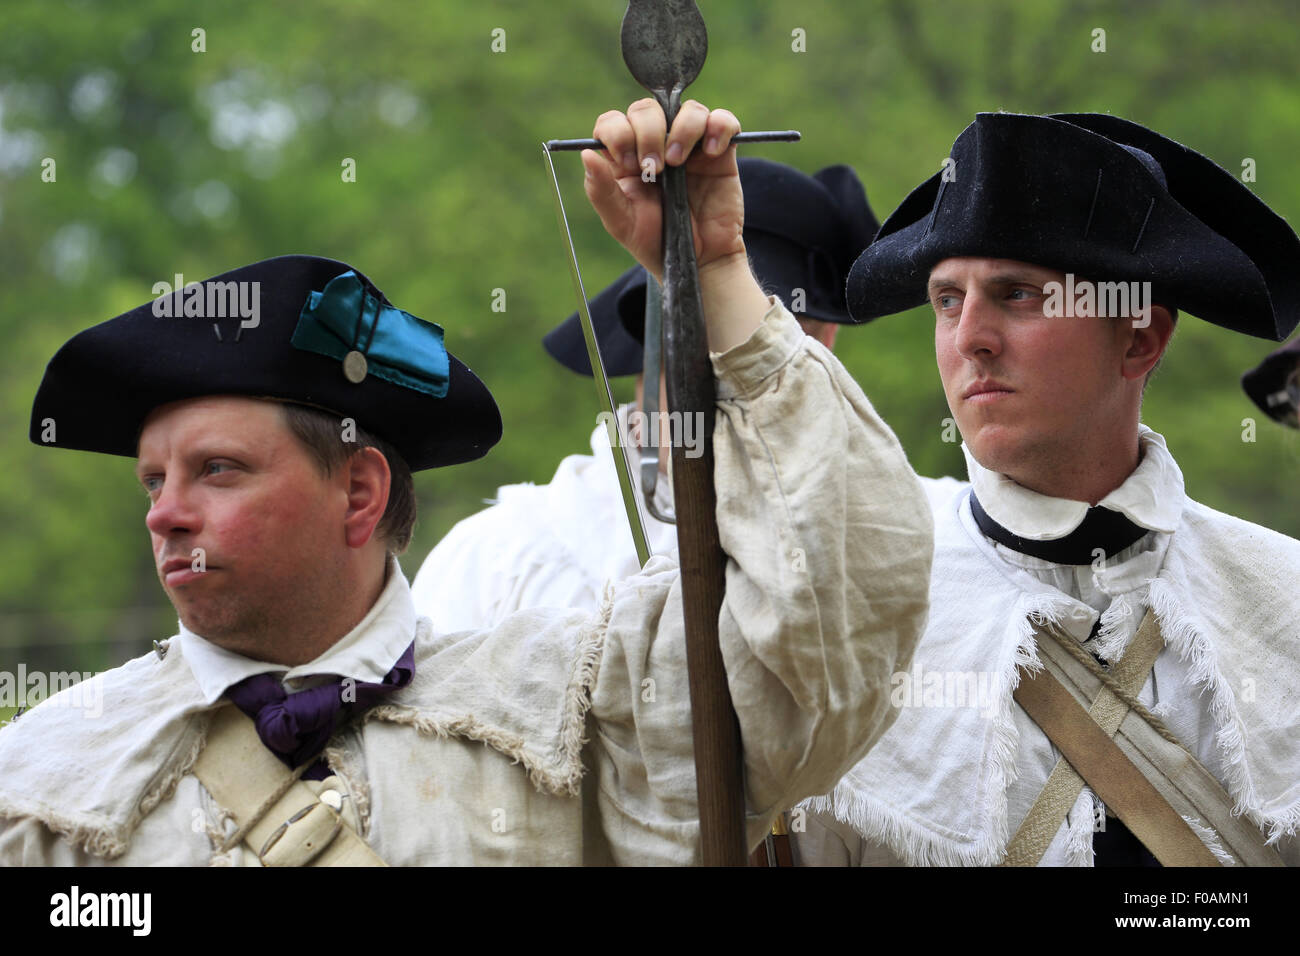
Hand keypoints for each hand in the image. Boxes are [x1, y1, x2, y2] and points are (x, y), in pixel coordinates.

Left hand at [582, 98, 744, 278]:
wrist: (697, 261)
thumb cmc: (655, 242)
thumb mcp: (621, 222)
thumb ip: (601, 190)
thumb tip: (586, 154)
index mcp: (626, 156)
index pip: (613, 122)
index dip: (618, 133)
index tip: (628, 162)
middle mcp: (656, 144)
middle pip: (647, 109)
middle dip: (648, 133)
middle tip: (654, 169)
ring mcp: (689, 145)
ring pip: (688, 109)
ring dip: (682, 129)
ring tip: (679, 163)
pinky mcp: (719, 151)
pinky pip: (723, 120)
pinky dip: (718, 127)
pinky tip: (711, 153)